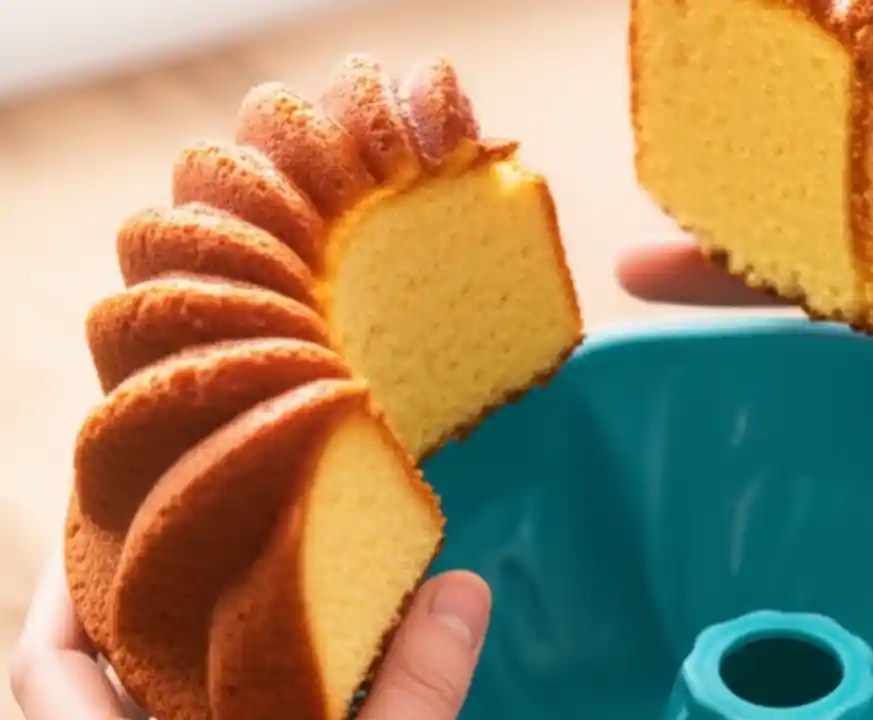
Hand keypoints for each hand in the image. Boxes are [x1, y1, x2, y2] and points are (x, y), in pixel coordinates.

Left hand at [9, 549, 490, 718]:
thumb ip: (408, 696)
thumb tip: (462, 593)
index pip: (48, 668)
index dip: (66, 590)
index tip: (104, 521)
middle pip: (80, 690)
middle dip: (127, 617)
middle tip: (189, 549)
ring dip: (168, 671)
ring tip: (231, 610)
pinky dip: (210, 715)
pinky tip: (272, 697)